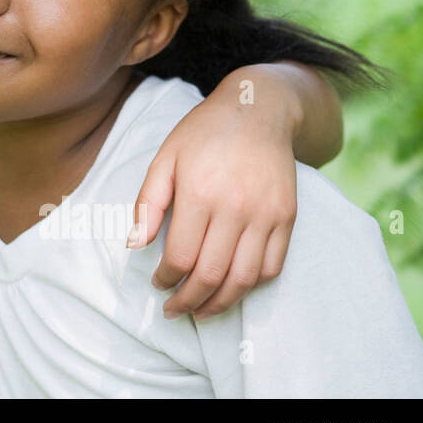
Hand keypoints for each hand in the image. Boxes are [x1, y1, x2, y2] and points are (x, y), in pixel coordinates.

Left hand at [129, 70, 298, 320]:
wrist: (259, 111)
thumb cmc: (202, 134)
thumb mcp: (164, 158)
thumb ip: (148, 203)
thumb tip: (134, 245)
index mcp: (199, 193)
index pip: (180, 256)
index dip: (166, 279)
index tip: (157, 283)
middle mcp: (235, 207)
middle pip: (212, 274)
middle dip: (189, 301)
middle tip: (174, 311)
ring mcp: (266, 214)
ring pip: (244, 278)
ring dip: (221, 303)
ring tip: (202, 311)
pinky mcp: (288, 217)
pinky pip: (272, 266)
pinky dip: (251, 285)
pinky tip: (233, 288)